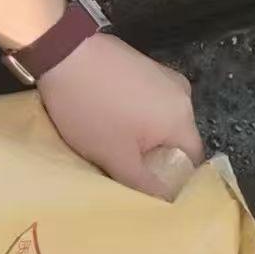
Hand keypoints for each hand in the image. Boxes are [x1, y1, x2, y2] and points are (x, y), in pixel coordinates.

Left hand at [37, 32, 205, 196]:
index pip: (192, 160)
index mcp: (182, 118)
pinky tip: (110, 116)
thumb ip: (144, 183)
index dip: (173, 179)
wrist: (62, 51)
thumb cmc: (91, 108)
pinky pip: (149, 100)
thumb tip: (166, 201)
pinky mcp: (144, 65)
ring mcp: (163, 75)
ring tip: (114, 143)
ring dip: (142, 135)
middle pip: (176, 139)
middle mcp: (183, 94)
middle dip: (154, 156)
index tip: (149, 189)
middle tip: (126, 170)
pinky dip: (135, 113)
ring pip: (160, 119)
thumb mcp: (114, 155)